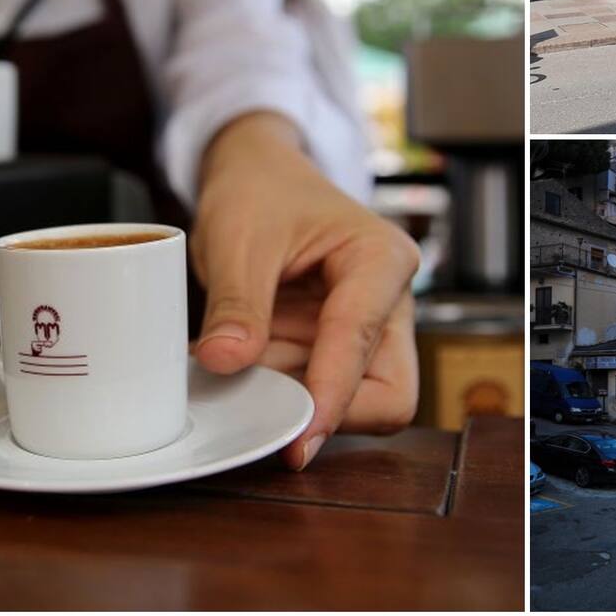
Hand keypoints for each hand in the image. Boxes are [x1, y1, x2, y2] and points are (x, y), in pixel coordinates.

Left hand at [190, 112, 420, 469]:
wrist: (258, 179)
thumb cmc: (261, 193)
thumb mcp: (239, 239)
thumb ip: (237, 303)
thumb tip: (226, 362)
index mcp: (380, 259)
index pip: (361, 340)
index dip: (331, 392)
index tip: (299, 435)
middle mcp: (387, 303)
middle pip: (390, 393)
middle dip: (330, 413)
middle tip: (264, 411)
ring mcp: (367, 333)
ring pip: (355, 405)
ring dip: (294, 405)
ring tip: (237, 379)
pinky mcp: (337, 353)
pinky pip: (319, 396)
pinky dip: (279, 398)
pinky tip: (242, 379)